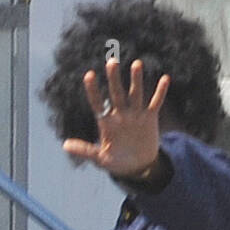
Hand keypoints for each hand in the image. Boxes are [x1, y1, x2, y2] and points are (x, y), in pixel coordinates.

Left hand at [63, 58, 169, 180]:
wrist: (138, 167)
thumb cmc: (116, 162)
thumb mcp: (100, 159)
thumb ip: (85, 150)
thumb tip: (65, 145)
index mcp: (106, 122)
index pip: (97, 103)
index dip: (93, 90)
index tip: (89, 75)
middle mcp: (120, 114)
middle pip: (116, 93)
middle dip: (114, 79)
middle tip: (112, 62)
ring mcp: (135, 114)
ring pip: (135, 94)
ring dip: (136, 80)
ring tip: (136, 64)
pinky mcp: (150, 118)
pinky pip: (155, 103)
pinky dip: (160, 92)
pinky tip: (164, 79)